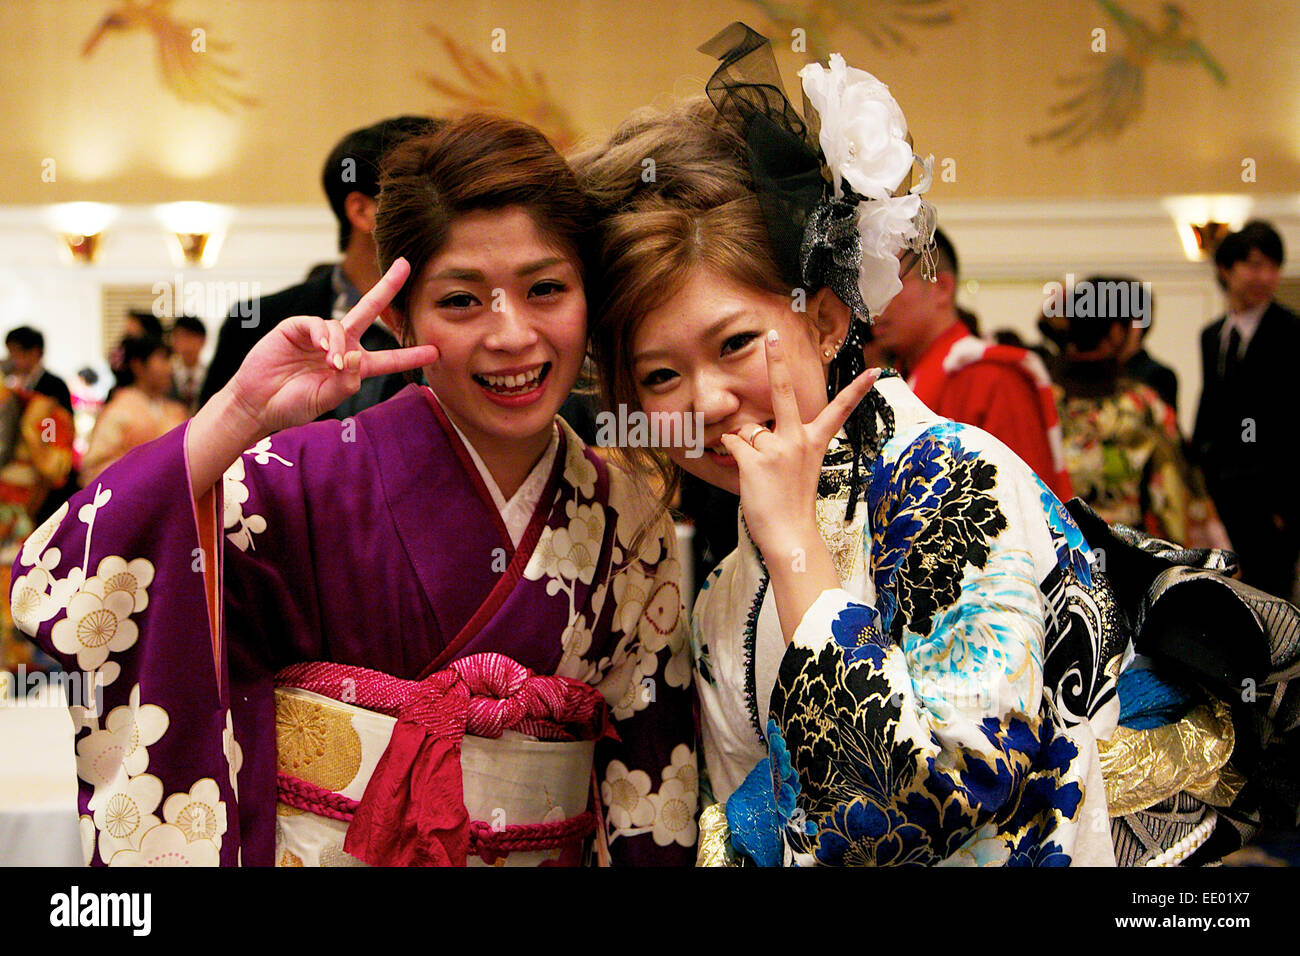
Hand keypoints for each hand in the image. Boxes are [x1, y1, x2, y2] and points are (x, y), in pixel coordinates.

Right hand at [225, 257, 439, 435]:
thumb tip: (355, 354)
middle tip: (406, 265)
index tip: (435, 351)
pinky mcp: (296, 327)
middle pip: (370, 311)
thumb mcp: (327, 399)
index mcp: (354, 366)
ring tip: (330, 364)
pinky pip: (318, 324)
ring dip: (338, 345)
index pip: (388, 359)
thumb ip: (346, 381)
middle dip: (388, 287)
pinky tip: (322, 351)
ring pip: (341, 326)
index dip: (410, 356)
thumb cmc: (293, 405)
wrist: (258, 404)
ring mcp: (318, 335)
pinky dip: (323, 336)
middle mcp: (340, 345)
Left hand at [719, 329, 880, 564]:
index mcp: (815, 442)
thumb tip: (748, 430)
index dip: (857, 390)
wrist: (790, 536)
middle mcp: (798, 440)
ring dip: (747, 447)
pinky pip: (732, 444)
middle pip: (784, 392)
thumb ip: (780, 444)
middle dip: (776, 361)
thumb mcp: (798, 469)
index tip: (874, 370)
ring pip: (748, 430)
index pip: (839, 411)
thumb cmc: (793, 505)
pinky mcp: (755, 462)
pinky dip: (731, 455)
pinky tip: (747, 474)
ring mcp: (776, 449)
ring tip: (761, 474)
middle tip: (771, 336)